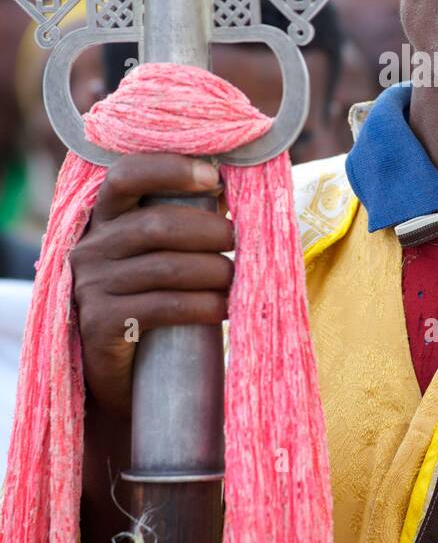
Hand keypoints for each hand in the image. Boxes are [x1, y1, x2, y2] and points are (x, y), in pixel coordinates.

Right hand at [70, 154, 234, 418]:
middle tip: (240, 242)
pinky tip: (224, 308)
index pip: (126, 176)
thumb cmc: (151, 298)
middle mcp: (90, 247)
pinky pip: (165, 307)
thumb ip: (183, 218)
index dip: (170, 170)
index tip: (213, 178)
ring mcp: (91, 286)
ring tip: (236, 279)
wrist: (119, 372)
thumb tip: (233, 188)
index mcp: (104, 218)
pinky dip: (205, 305)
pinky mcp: (100, 324)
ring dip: (215, 271)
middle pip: (158, 224)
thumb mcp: (160, 253)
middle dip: (210, 231)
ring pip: (167, 267)